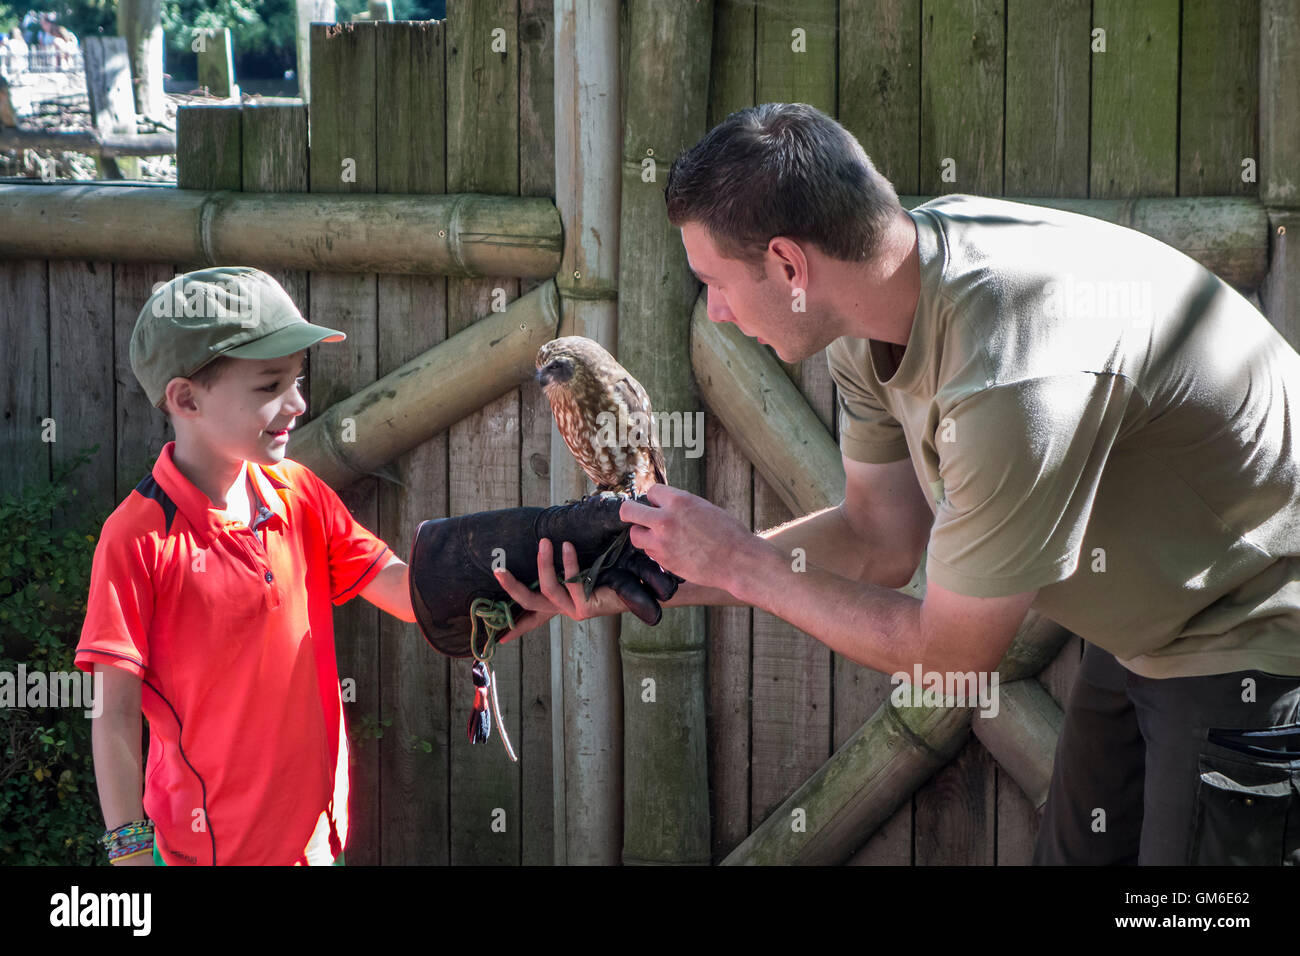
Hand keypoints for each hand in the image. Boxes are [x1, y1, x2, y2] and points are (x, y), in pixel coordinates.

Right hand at [492, 538, 629, 641]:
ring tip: (545, 543)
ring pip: (547, 589)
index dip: (516, 626)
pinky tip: (567, 547)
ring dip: (544, 564)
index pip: (533, 617)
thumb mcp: (584, 571)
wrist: (642, 585)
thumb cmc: (613, 575)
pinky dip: (569, 563)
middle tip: (498, 569)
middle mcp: (564, 609)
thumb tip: (550, 541)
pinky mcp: (585, 607)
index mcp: (561, 604)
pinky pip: (571, 582)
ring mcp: (573, 610)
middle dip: (511, 586)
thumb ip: (567, 567)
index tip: (499, 639)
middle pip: (528, 602)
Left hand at [619, 483, 769, 594]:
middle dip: (630, 513)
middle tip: (636, 517)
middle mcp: (666, 519)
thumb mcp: (703, 507)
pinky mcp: (664, 560)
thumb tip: (662, 505)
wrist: (737, 560)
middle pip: (628, 511)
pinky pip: (649, 552)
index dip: (654, 499)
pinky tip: (672, 551)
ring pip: (635, 535)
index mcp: (679, 500)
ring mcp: (662, 541)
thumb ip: (680, 506)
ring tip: (658, 537)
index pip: (651, 491)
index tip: (658, 505)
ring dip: (643, 535)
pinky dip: (656, 551)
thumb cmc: (727, 533)